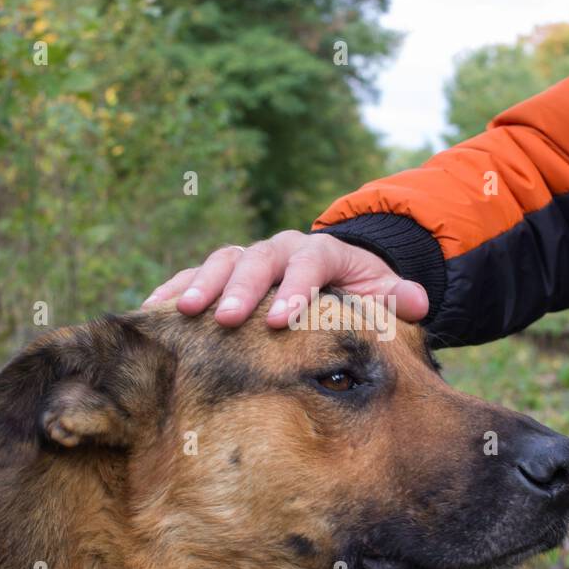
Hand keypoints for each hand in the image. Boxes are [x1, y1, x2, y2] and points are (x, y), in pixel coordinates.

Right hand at [143, 230, 428, 327]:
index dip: (293, 290)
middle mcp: (280, 247)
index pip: (307, 265)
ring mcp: (248, 258)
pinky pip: (193, 276)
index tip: (280, 320)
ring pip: (221, 263)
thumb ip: (398, 298)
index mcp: (321, 252)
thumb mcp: (383, 291)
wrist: (333, 273)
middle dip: (239, 289)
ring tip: (184, 315)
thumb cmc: (357, 291)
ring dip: (200, 286)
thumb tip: (418, 303)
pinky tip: (150, 314)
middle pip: (257, 261)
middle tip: (223, 319)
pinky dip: (173, 291)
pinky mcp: (222, 272)